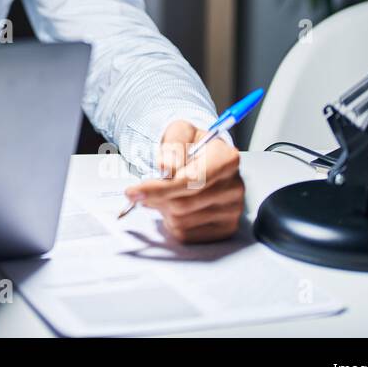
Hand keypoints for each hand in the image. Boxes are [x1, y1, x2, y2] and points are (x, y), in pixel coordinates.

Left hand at [124, 119, 244, 242]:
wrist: (204, 158)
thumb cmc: (191, 145)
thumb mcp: (179, 131)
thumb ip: (172, 145)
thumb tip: (167, 168)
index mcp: (227, 159)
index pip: (193, 180)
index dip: (161, 188)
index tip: (133, 191)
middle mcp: (234, 186)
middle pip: (183, 203)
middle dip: (156, 198)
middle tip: (141, 191)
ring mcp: (232, 210)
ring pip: (182, 220)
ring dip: (162, 209)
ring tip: (163, 194)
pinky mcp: (225, 228)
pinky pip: (186, 234)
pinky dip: (171, 222)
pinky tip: (173, 206)